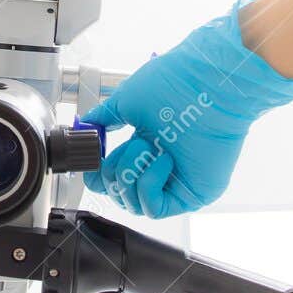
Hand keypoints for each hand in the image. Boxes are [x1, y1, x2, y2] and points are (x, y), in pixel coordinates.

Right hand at [82, 0, 292, 217]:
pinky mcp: (191, 195)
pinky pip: (155, 208)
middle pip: (118, 194)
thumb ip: (103, 119)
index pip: (111, 178)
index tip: (93, 160)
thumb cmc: (174, 84)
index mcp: (145, 146)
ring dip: (132, 173)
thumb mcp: (126, 102)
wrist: (207, 84)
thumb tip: (85, 128)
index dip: (97, 174)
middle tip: (132, 145)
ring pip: (133, 204)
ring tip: (150, 147)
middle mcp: (158, 166)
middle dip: (115, 170)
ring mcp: (175, 182)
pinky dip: (149, 185)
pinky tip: (163, 159)